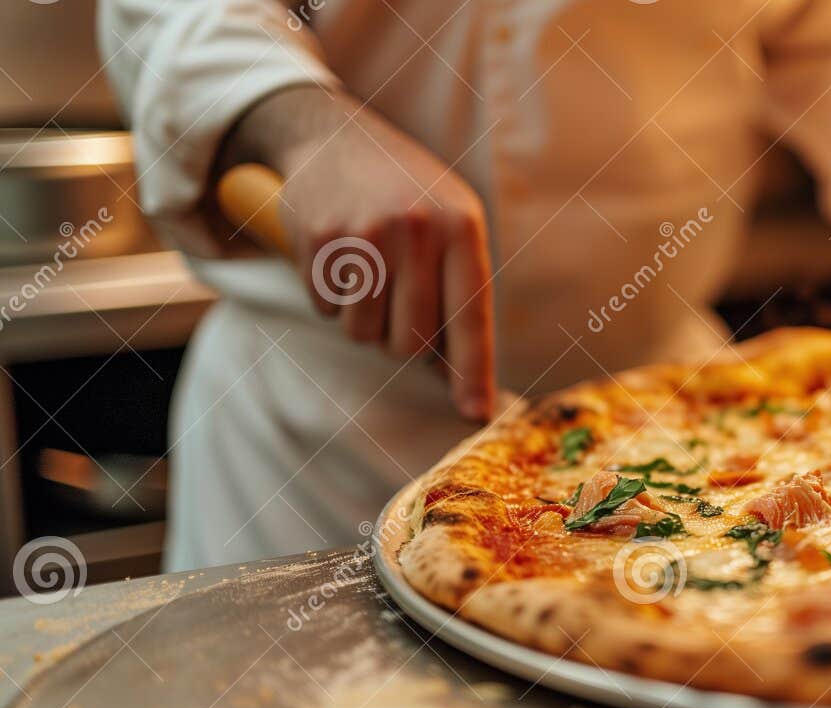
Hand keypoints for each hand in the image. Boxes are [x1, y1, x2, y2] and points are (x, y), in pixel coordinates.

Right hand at [220, 86, 494, 419]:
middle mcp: (416, 229)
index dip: (474, 372)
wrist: (333, 135)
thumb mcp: (449, 225)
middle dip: (402, 341)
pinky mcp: (319, 239)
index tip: (476, 415)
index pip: (471, 317)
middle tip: (397, 306)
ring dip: (365, 322)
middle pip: (411, 341)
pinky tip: (340, 262)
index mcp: (461, 227)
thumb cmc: (407, 194)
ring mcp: (365, 234)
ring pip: (366, 335)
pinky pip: (328, 311)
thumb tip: (456, 379)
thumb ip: (458, 295)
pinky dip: (333, 301)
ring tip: (368, 277)